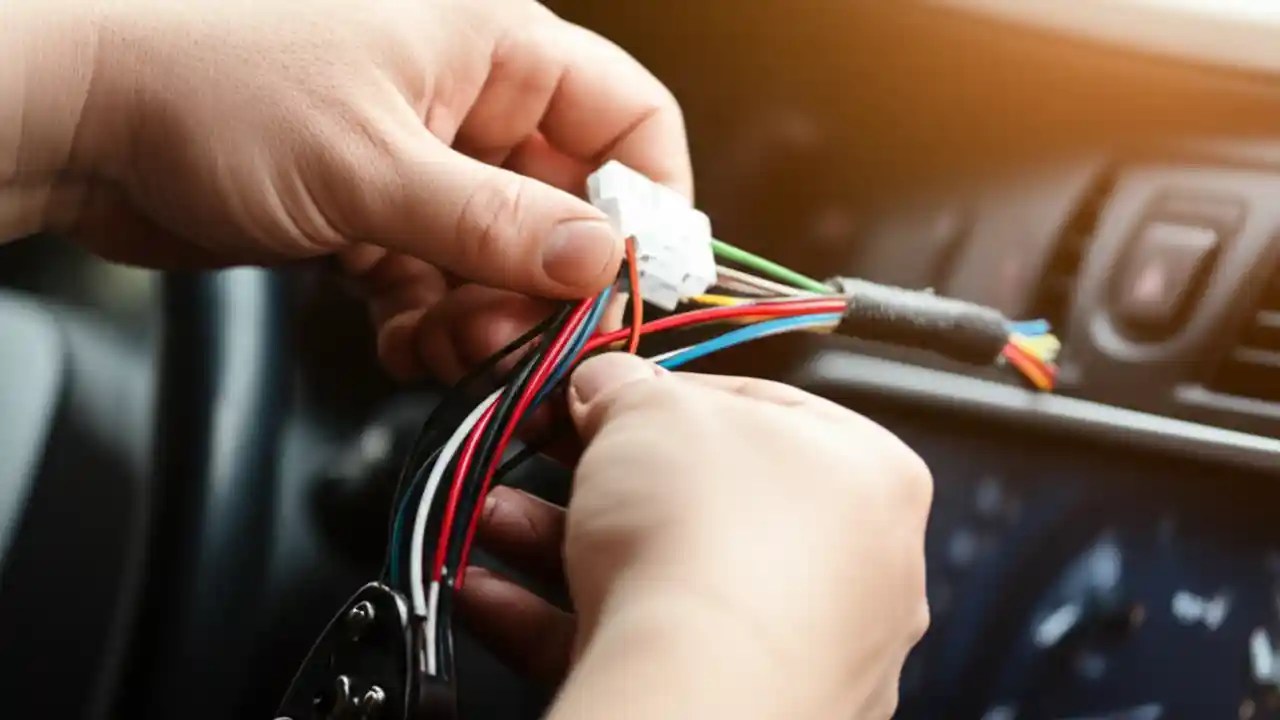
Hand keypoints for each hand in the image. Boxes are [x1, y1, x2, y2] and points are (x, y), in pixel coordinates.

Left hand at [4, 0, 688, 379]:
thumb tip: (599, 262)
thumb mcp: (373, 168)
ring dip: (486, 313)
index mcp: (491, 45)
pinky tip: (404, 338)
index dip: (646, 203)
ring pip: (502, 252)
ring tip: (447, 342)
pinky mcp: (373, 205)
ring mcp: (420, 153)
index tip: (634, 284)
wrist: (77, 119)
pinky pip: (440, 273)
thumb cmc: (205, 87)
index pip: (625, 117)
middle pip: (566, 202)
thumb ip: (497, 226)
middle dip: (547, 283)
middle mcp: (467, 97)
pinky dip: (432, 316)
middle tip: (521, 339)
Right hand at [460, 353, 932, 718]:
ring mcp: (797, 650)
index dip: (663, 393)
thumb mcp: (652, 410)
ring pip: (660, 577)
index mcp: (867, 476)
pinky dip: (557, 619)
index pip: (759, 410)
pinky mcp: (734, 707)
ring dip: (560, 542)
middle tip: (545, 452)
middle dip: (599, 475)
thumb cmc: (716, 543)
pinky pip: (637, 646)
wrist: (701, 696)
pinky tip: (491, 592)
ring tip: (495, 516)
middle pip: (701, 499)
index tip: (602, 397)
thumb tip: (608, 384)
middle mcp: (850, 571)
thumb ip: (627, 387)